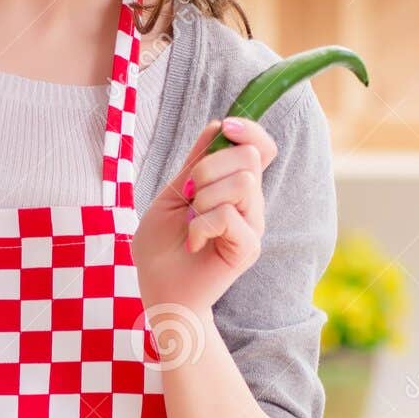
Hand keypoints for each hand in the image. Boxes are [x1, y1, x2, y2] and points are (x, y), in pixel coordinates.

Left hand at [133, 116, 276, 318]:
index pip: (259, 146)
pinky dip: (201, 226)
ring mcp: (252, 224)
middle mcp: (248, 203)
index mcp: (232, 185)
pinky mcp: (248, 247)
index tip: (225, 126)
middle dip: (208, 167)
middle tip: (189, 196)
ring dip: (204, 199)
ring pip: (242, 183)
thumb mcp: (172, 195)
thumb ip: (195, 164)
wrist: (159, 292)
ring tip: (191, 222)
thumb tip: (219, 124)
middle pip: (249, 157)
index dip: (248, 129)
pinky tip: (194, 242)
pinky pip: (229, 216)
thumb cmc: (161, 249)